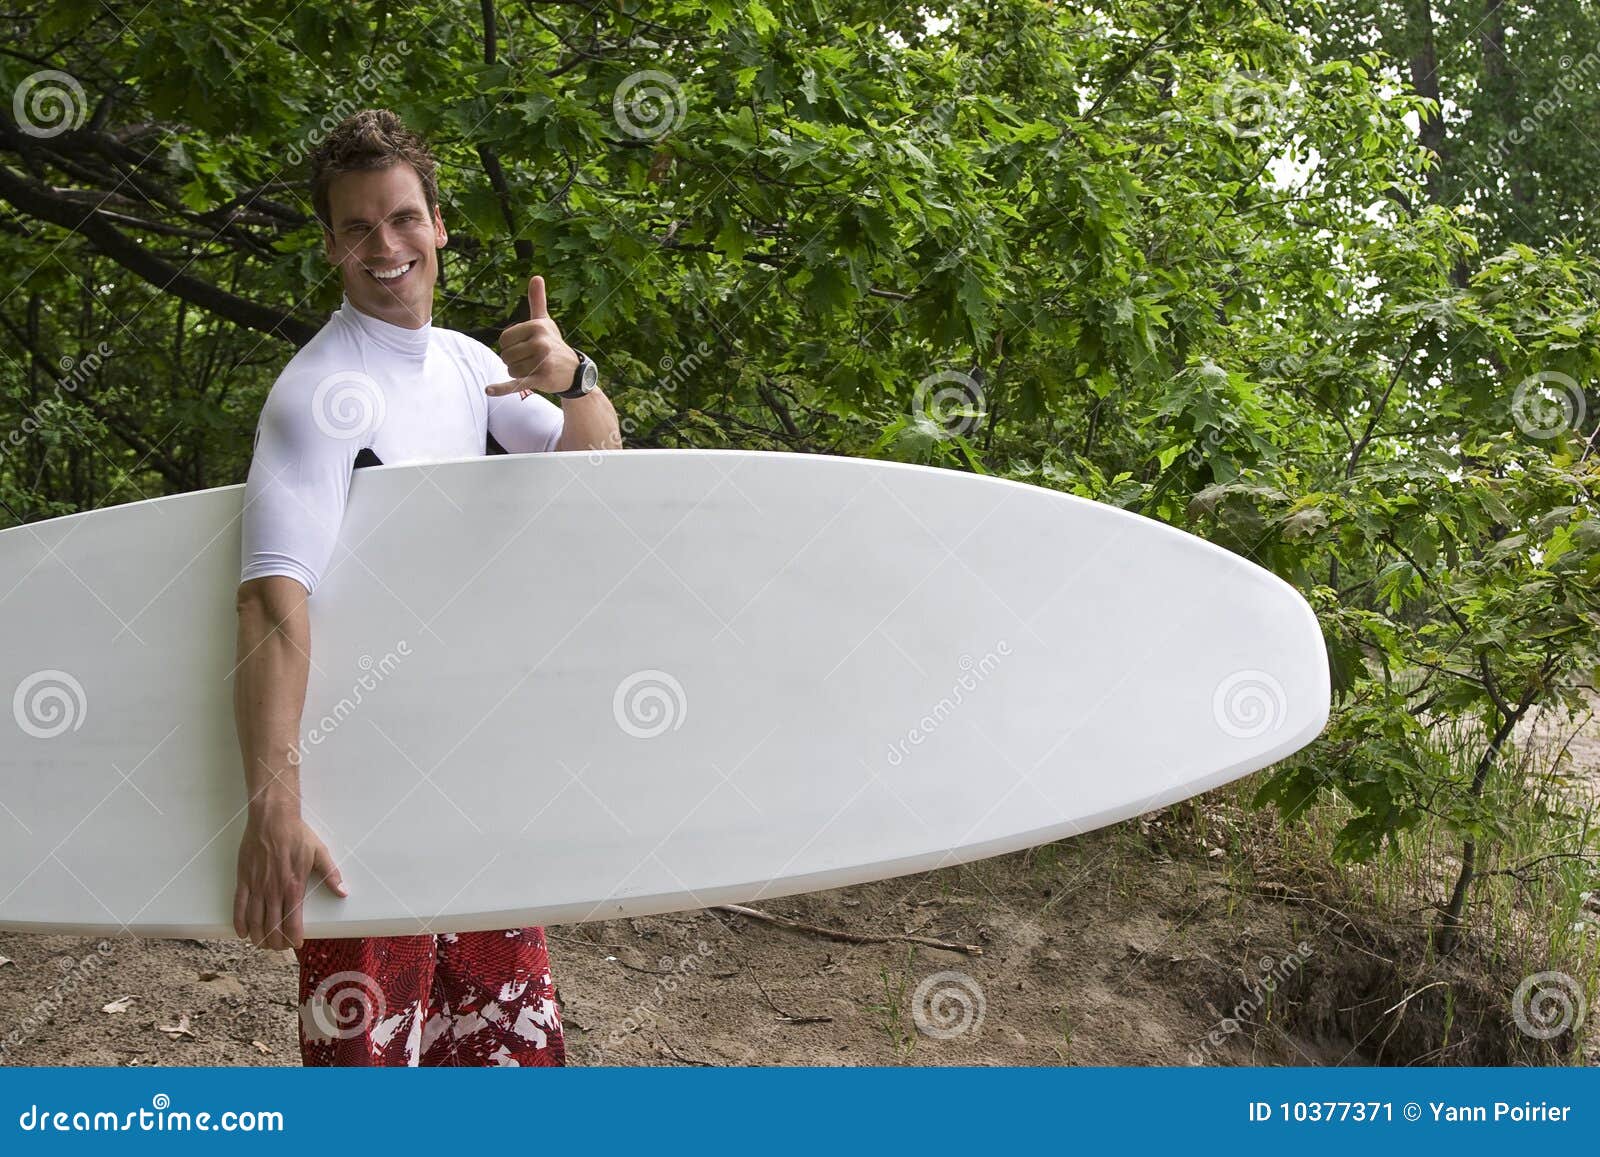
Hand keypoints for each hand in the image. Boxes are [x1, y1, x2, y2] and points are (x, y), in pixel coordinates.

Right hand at [233, 807, 346, 949]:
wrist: (272, 819)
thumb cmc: (297, 835)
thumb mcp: (320, 853)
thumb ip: (331, 874)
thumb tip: (343, 892)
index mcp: (294, 886)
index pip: (292, 921)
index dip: (293, 937)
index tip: (296, 944)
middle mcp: (273, 890)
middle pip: (272, 926)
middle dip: (276, 942)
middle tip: (279, 948)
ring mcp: (257, 886)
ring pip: (255, 920)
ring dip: (258, 937)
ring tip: (263, 944)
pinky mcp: (243, 879)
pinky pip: (239, 906)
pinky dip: (239, 922)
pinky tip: (243, 932)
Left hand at [486, 275, 579, 396]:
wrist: (575, 372)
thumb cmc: (554, 344)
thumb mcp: (545, 322)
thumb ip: (537, 301)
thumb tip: (536, 276)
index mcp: (536, 327)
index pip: (504, 339)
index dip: (510, 346)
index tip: (525, 347)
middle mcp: (540, 343)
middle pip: (506, 355)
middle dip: (515, 361)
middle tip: (532, 361)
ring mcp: (541, 361)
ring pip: (511, 370)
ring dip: (519, 373)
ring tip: (535, 369)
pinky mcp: (541, 379)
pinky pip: (516, 383)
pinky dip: (502, 388)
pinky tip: (489, 390)